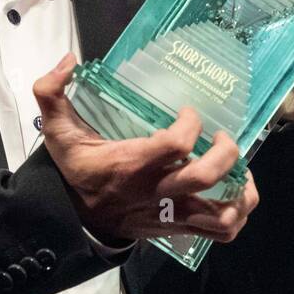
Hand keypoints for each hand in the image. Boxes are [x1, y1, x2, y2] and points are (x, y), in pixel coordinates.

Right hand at [32, 53, 259, 245]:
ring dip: (241, 190)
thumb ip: (52, 94)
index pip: (177, 144)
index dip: (191, 123)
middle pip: (206, 176)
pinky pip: (220, 232)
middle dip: (225, 152)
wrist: (76, 221)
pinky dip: (237, 215)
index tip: (188, 113)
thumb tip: (68, 60)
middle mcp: (157, 192)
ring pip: (221, 213)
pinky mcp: (179, 228)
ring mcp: (172, 215)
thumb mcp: (58, 133)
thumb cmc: (77, 172)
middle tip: (221, 137)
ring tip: (238, 168)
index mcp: (133, 165)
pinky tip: (234, 193)